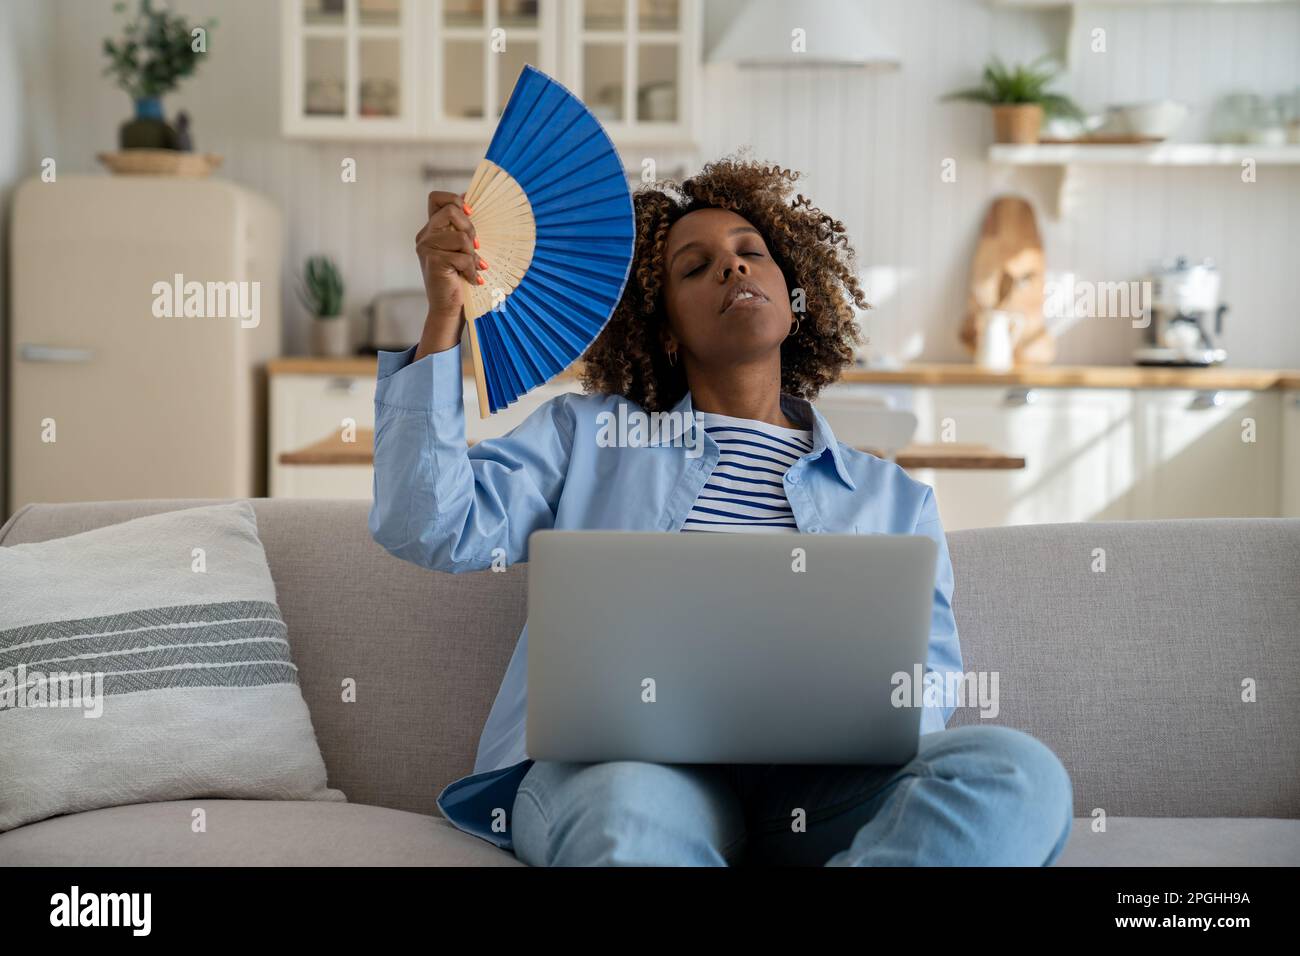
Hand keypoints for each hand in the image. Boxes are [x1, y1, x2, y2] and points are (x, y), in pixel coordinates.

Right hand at [414, 189, 481, 356]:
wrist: (448, 309)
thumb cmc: (458, 280)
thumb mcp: (461, 250)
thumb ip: (461, 228)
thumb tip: (469, 199)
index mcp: (431, 230)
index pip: (436, 198)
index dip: (454, 199)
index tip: (470, 213)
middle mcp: (425, 236)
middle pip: (451, 211)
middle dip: (470, 228)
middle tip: (475, 248)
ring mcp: (426, 248)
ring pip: (461, 236)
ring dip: (472, 255)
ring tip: (471, 269)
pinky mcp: (433, 261)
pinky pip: (463, 256)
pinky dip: (472, 270)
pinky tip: (471, 279)